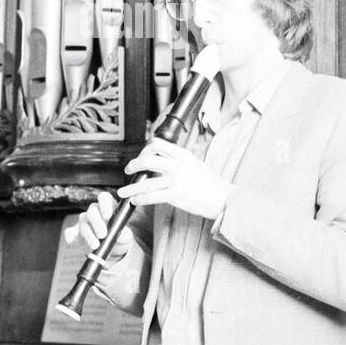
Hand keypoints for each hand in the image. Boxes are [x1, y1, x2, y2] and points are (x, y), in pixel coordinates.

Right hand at [67, 192, 132, 261]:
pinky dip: (70, 234)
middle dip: (97, 223)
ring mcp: (86, 220)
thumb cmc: (120, 236)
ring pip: (83, 222)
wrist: (113, 248)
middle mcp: (95, 211)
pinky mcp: (78, 231)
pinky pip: (71, 230)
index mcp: (109, 206)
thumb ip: (124, 233)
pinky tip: (70, 240)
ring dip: (89, 234)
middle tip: (103, 234)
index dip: (105, 204)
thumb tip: (122, 234)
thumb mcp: (125, 235)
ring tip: (95, 245)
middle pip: (92, 211)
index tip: (107, 216)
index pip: (104, 198)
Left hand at [117, 139, 231, 220]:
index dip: (145, 149)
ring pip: (145, 182)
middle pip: (147, 159)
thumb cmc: (209, 183)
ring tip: (122, 192)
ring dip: (130, 188)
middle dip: (133, 165)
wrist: (222, 198)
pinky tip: (135, 201)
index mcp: (182, 154)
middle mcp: (177, 165)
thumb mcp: (194, 163)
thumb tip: (160, 160)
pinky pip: (151, 197)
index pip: (157, 144)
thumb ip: (178, 160)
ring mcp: (175, 181)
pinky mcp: (175, 196)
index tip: (142, 157)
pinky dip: (140, 199)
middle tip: (128, 170)